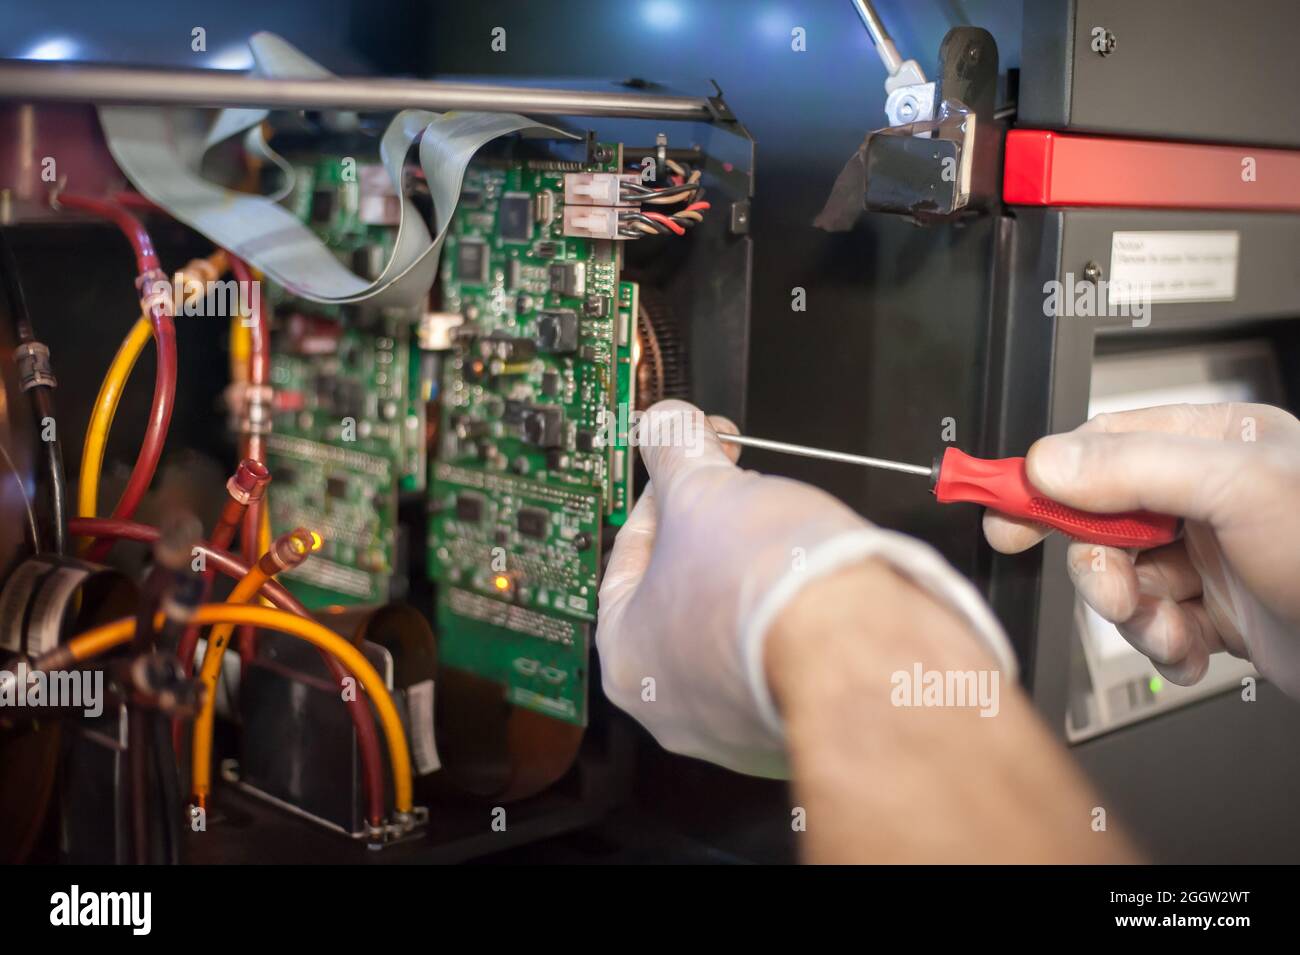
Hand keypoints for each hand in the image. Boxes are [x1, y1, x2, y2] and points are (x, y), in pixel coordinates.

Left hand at [596, 400, 1014, 776]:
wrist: (866, 646)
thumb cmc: (772, 590)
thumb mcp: (703, 486)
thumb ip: (674, 447)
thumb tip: (667, 425)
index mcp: (627, 658)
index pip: (629, 555)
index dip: (665, 494)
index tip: (689, 466)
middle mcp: (674, 706)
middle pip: (682, 593)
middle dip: (712, 531)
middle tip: (738, 490)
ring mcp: (739, 723)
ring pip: (735, 624)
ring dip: (755, 570)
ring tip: (785, 529)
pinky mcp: (800, 720)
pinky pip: (784, 652)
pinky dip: (793, 612)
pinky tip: (812, 578)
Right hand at [984, 403, 1299, 695]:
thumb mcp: (1242, 489)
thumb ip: (1137, 467)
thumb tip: (1048, 464)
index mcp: (1216, 441)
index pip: (1101, 445)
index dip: (1046, 478)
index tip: (1003, 505)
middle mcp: (1209, 495)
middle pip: (1100, 520)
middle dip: (1099, 565)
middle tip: (1113, 587)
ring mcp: (1210, 556)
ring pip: (1120, 578)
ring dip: (1134, 614)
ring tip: (1171, 626)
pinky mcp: (1215, 612)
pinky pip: (1152, 625)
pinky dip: (1163, 645)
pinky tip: (1197, 649)